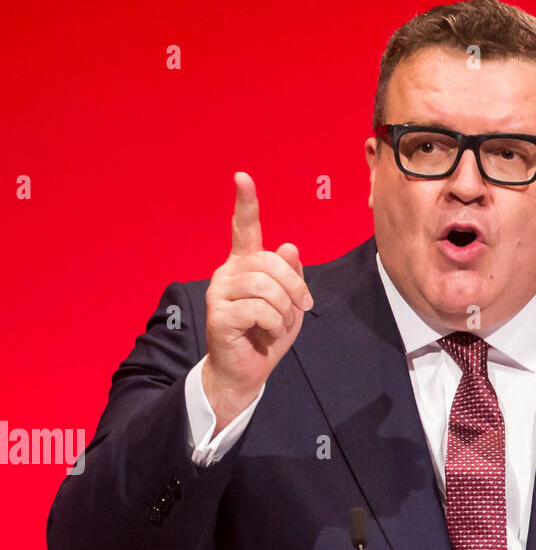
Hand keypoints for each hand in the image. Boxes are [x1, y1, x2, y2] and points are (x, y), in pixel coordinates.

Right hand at [203, 172, 312, 427]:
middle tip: (302, 308)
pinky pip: (259, 309)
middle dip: (295, 287)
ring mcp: (220, 292)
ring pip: (266, 287)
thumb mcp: (290, 305)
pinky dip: (273, 325)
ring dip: (284, 311)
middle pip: (270, 262)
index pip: (244, 228)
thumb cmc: (266, 336)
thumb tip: (289, 246)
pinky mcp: (219, 313)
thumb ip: (292, 277)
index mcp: (245, 265)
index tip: (243, 177)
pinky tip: (266, 334)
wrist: (246, 372)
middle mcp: (228, 272)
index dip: (246, 203)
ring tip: (278, 326)